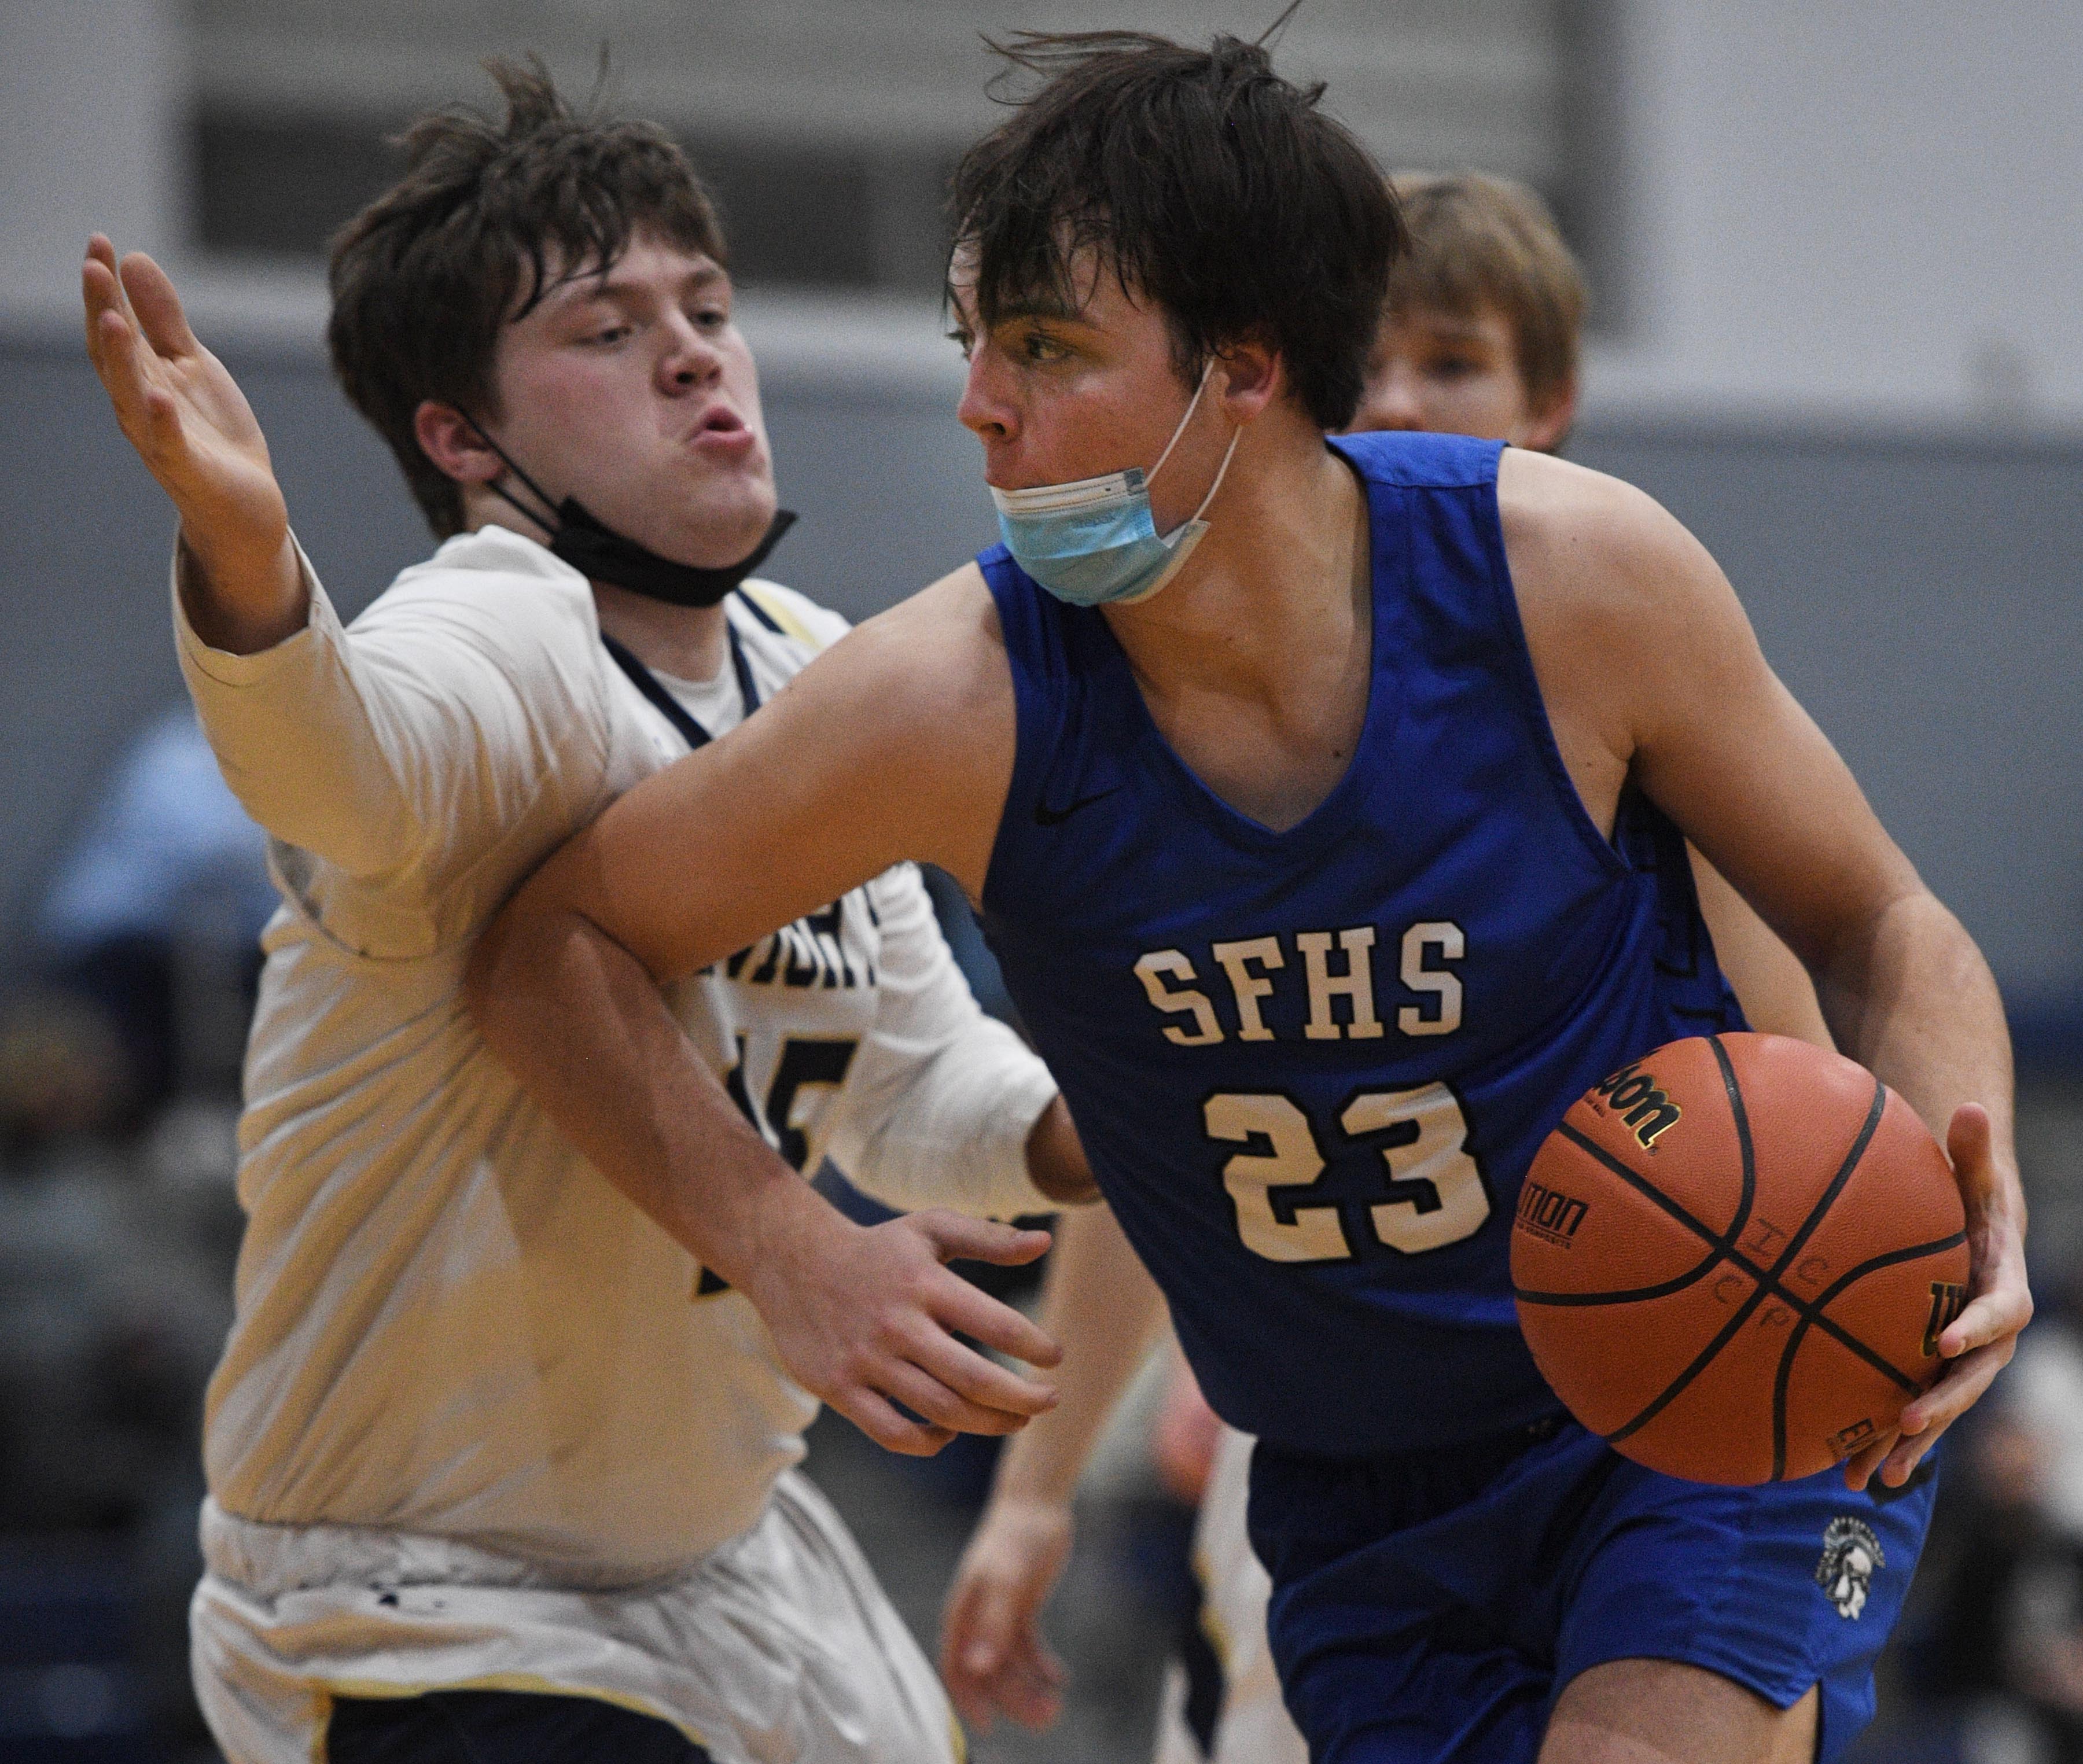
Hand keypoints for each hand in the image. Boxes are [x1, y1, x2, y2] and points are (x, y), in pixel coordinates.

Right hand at [81, 236, 301, 648]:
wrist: (245, 505)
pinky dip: (162, 422)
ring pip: (130, 397)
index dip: (104, 287)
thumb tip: (134, 260)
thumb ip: (164, 319)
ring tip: (114, 318)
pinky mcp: (189, 471)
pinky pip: (170, 445)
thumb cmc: (212, 433)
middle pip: (112, 356)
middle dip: (102, 311)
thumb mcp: (191, 365)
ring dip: (120, 359)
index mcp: (139, 378)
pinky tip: (158, 396)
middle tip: (94, 266)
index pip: (113, 326)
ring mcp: (159, 440)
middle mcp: (138, 407)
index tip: (100, 243)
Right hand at [744, 1204, 1059, 1455]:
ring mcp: (866, 1360)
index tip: (1056, 1358)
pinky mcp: (839, 1388)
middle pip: (973, 1379)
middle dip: (1023, 1398)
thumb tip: (1044, 1244)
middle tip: (1050, 1401)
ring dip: (988, 1422)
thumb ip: (988, 1238)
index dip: (1035, 1346)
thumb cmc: (877, 1248)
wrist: (792, 1260)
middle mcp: (897, 1324)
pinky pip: (891, 1433)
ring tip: (1016, 1418)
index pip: (995, 1323)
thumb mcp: (930, 1228)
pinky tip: (949, 1432)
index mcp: (925, 1284)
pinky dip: (928, 1442)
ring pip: (939, 1411)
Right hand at [940, 1495, 1073, 1732]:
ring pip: (1008, 1664)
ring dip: (1028, 1686)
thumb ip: (992, 1624)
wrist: (1038, 1501)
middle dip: (1013, 1698)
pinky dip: (1041, 1665)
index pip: (956, 1666)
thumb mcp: (1008, 1580)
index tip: (987, 1725)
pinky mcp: (1021, 1608)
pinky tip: (1059, 1677)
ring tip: (1056, 1703)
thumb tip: (977, 1668)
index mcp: (964, 1612)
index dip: (967, 1698)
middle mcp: (977, 1617)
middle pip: (988, 1672)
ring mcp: (999, 1614)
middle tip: (1047, 1716)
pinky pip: (1027, 1648)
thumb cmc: (1016, 1535)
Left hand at [1845, 1102, 2031, 1490]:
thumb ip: (1971, 1149)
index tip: (1946, 1341)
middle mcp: (1988, 1336)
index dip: (1977, 1328)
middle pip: (1974, 1378)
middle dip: (1943, 1402)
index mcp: (2003, 1288)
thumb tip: (1972, 1105)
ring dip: (1910, 1442)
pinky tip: (1844, 1473)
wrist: (1975, 1236)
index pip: (2001, 1313)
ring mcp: (1962, 1362)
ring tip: (1874, 1473)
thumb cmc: (1970, 1198)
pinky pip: (1910, 1413)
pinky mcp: (1931, 1375)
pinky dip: (1881, 1442)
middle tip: (1906, 1419)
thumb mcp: (1973, 1173)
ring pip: (1941, 1409)